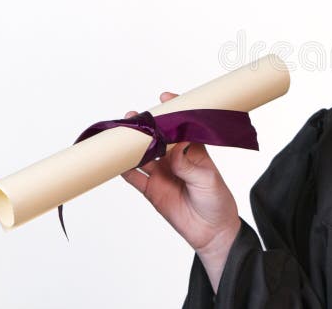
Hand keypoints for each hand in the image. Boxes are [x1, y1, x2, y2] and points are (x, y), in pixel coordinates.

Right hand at [121, 92, 240, 289]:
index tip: (165, 99)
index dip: (175, 111)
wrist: (212, 232)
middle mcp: (176, 159)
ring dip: (132, 145)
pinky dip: (124, 169)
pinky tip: (114, 161)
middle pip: (158, 138)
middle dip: (147, 126)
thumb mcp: (207, 180)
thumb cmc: (217, 202)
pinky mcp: (152, 190)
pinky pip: (135, 177)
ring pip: (143, 154)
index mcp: (194, 151)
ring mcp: (162, 174)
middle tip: (135, 117)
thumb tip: (175, 149)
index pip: (183, 126)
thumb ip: (188, 165)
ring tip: (121, 134)